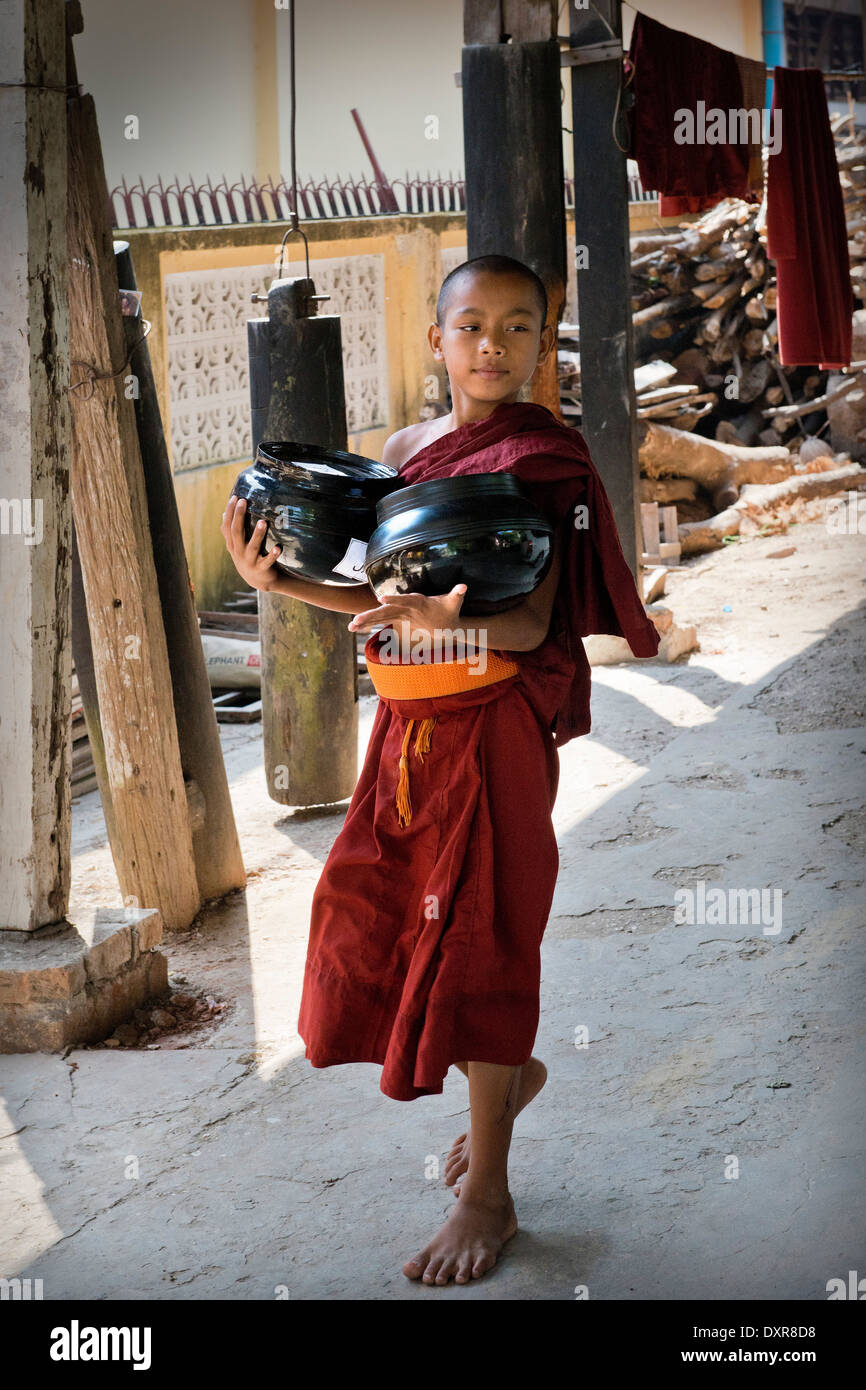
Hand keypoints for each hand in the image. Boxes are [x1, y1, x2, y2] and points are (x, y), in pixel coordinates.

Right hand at [221, 494, 282, 592]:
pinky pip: (267, 561)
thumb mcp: (237, 545)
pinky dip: (273, 555)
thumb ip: (231, 531)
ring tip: (263, 521)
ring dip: (258, 534)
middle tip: (244, 502)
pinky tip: (278, 548)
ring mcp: (250, 561)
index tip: (235, 497)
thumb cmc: (248, 557)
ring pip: (253, 546)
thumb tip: (224, 512)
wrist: (258, 581)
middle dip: (239, 516)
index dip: (230, 512)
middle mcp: (239, 552)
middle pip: (237, 533)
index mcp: (232, 545)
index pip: (228, 526)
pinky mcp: (262, 569)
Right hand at [348, 584, 467, 642]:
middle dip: (371, 614)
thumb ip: (457, 595)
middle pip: (386, 609)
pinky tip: (355, 629)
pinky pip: (380, 622)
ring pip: (379, 616)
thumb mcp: (454, 602)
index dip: (394, 598)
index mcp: (417, 600)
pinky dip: (369, 625)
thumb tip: (463, 587)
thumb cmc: (449, 608)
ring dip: (365, 620)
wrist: (445, 615)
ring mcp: (399, 611)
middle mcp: (405, 604)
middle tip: (356, 619)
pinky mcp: (397, 618)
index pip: (405, 599)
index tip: (382, 599)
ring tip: (350, 626)